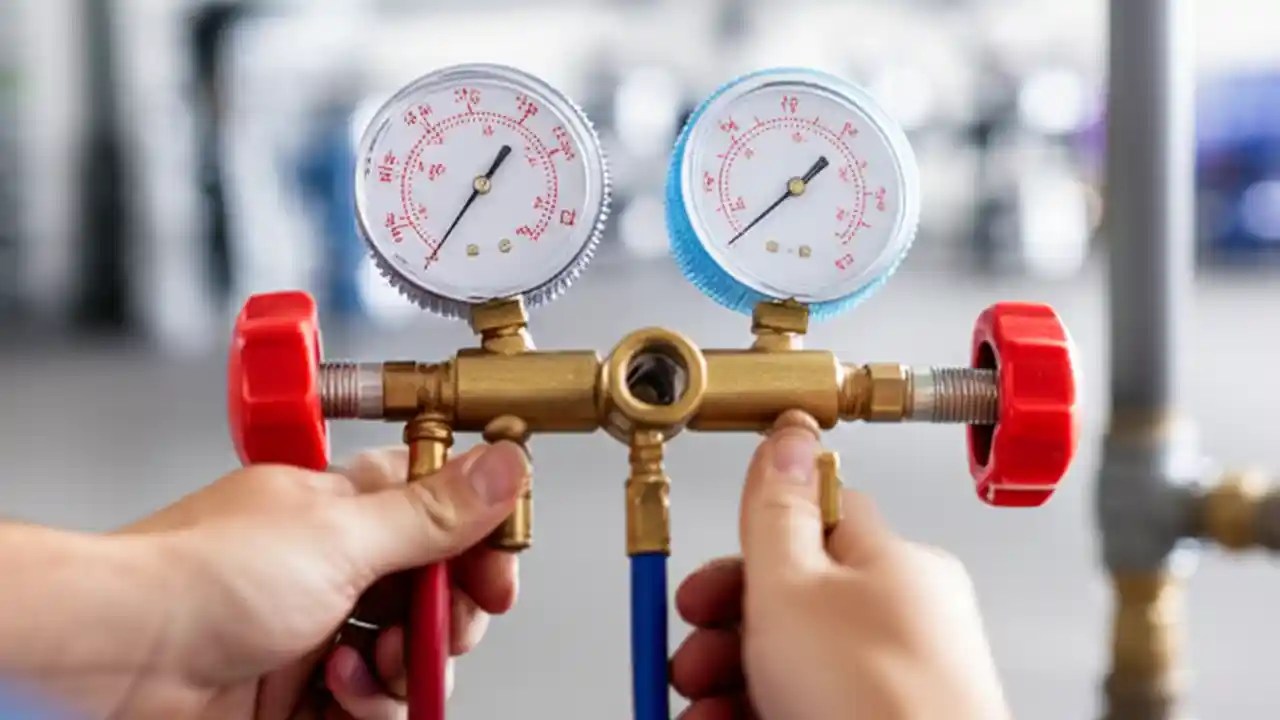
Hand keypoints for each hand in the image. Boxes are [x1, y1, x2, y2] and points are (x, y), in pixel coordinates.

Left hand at [117, 441, 527, 718]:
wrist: (119, 661)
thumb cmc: (199, 578)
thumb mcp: (342, 537)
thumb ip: (435, 513)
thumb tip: (505, 465)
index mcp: (340, 505)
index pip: (437, 502)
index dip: (478, 530)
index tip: (502, 558)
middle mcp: (331, 563)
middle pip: (433, 586)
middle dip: (452, 609)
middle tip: (455, 619)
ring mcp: (316, 628)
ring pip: (407, 650)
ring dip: (407, 662)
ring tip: (379, 661)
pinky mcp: (300, 691)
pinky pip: (370, 702)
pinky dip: (369, 702)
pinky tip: (344, 690)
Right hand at [670, 412, 1010, 719]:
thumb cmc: (879, 706)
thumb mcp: (793, 587)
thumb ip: (775, 508)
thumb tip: (787, 432)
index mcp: (892, 563)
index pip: (816, 517)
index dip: (752, 542)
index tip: (711, 576)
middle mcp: (901, 617)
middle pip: (793, 598)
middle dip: (723, 628)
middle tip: (693, 652)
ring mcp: (894, 678)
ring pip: (793, 660)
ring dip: (730, 681)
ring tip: (701, 709)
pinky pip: (807, 703)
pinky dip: (758, 713)